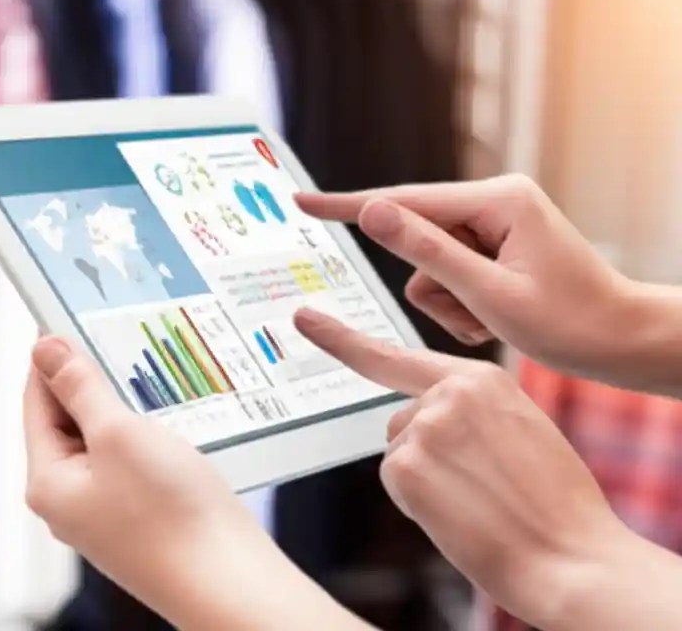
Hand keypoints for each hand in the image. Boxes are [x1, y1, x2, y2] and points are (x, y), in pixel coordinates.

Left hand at [23, 337, 369, 630]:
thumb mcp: (118, 434)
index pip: (36, 401)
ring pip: (105, 441)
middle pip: (69, 421)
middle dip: (95, 381)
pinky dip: (148, 436)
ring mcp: (104, 513)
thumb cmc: (171, 515)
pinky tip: (174, 418)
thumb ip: (79, 388)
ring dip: (126, 407)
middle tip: (123, 339)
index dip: (55, 357)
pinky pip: (132, 463)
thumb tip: (45, 350)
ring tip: (154, 375)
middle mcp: (68, 501)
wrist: (229, 583)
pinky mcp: (139, 519)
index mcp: (46, 482)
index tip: (73, 317)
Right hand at [294, 175, 665, 388]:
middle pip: (418, 243)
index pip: (403, 201)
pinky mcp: (498, 247)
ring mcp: (497, 225)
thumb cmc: (572, 322)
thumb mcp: (490, 292)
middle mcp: (495, 202)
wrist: (624, 343)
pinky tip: (498, 319)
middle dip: (437, 288)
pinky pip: (449, 276)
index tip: (301, 201)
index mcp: (498, 200)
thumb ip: (426, 251)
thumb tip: (373, 212)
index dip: (347, 207)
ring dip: (450, 303)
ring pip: (430, 268)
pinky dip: (463, 305)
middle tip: (481, 315)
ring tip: (493, 321)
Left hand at [295, 307, 680, 629]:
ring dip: (427, 481)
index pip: (396, 357)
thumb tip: (430, 423)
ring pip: (401, 453)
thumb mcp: (523, 430)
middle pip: (404, 421)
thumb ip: (473, 412)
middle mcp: (445, 392)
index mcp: (479, 378)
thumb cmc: (556, 503)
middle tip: (482, 487)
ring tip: (480, 501)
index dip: (342, 340)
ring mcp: (422, 426)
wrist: (572, 556)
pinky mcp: (405, 465)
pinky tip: (461, 514)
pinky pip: (397, 483)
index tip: (302, 319)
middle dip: (428, 454)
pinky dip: (420, 505)